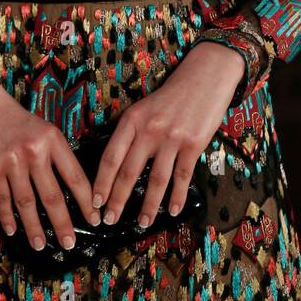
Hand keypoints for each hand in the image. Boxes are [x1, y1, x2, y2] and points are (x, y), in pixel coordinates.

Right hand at [0, 70, 101, 251]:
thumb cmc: (16, 120)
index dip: (85, 201)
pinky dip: (8, 218)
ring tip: (41, 245)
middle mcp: (34, 150)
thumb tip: (71, 190)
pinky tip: (13, 231)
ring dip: (34, 228)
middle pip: (52, 195)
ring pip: (27, 203)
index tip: (94, 218)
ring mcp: (12, 160)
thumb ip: (55, 155)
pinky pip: (3, 199)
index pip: (75, 176)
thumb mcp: (42, 129)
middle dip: (62, 223)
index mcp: (53, 139)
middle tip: (70, 244)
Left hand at [91, 41, 244, 228]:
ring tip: (141, 222)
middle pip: (129, 172)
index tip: (94, 201)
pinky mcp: (193, 144)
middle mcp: (149, 129)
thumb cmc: (171, 96)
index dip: (101, 182)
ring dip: (148, 206)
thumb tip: (115, 165)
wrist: (205, 77)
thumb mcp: (143, 107)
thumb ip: (130, 132)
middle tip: (109, 220)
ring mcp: (172, 137)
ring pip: (156, 179)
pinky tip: (172, 210)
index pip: (111, 156)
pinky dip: (176, 196)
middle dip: (117, 200)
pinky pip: (182, 176)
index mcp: (132, 119)